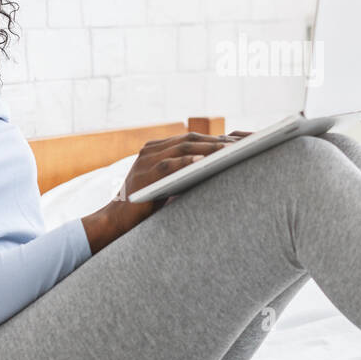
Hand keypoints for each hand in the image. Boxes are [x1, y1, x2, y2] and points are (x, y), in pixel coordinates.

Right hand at [80, 131, 241, 252]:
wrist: (116, 221)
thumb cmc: (148, 207)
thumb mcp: (169, 185)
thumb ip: (187, 174)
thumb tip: (221, 170)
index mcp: (158, 148)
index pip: (193, 138)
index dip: (218, 138)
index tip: (242, 140)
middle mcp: (151, 149)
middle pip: (191, 139)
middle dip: (219, 141)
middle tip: (244, 143)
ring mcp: (146, 160)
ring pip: (182, 148)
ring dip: (209, 149)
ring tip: (231, 150)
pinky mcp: (143, 174)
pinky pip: (168, 164)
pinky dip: (187, 162)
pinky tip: (204, 162)